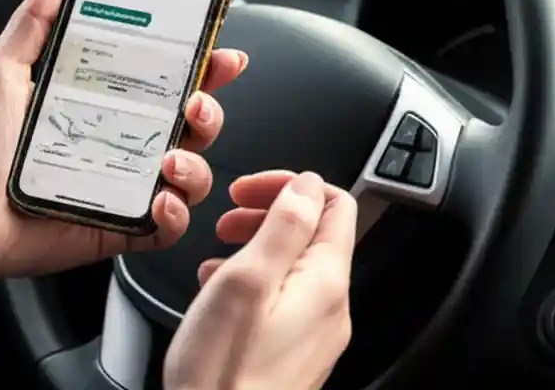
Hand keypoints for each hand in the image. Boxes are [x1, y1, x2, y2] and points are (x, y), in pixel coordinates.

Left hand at [0, 0, 247, 290]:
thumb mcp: (4, 71)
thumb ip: (36, 20)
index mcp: (108, 103)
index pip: (172, 80)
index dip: (206, 67)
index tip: (223, 54)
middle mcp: (126, 142)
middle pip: (197, 125)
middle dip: (212, 111)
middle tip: (196, 104)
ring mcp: (129, 186)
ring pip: (194, 174)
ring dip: (196, 165)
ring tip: (169, 160)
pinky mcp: (123, 228)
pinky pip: (171, 225)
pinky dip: (175, 214)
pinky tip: (157, 199)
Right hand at [164, 171, 355, 389]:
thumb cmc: (223, 375)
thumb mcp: (245, 282)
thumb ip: (282, 227)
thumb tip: (308, 184)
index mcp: (326, 282)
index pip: (335, 205)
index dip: (291, 185)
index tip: (249, 190)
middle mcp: (331, 308)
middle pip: (314, 234)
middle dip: (270, 214)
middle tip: (228, 219)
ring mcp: (316, 334)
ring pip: (295, 267)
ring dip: (258, 247)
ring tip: (218, 254)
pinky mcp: (295, 355)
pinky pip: (284, 300)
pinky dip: (255, 282)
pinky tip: (220, 292)